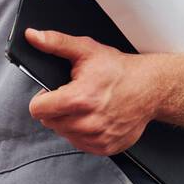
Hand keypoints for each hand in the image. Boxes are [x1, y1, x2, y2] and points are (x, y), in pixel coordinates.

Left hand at [25, 28, 159, 154]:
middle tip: (72, 97)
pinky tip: (93, 118)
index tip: (52, 93)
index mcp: (79, 99)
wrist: (150, 88)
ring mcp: (98, 137)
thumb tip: (33, 36)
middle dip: (55, 109)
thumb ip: (56, 43)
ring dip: (68, 122)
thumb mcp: (86, 50)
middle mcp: (88, 122)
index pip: (38, 110)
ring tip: (84, 107)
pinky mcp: (106, 147)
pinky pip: (79, 144)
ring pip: (63, 133)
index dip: (42, 99)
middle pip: (49, 122)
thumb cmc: (119, 70)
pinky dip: (82, 133)